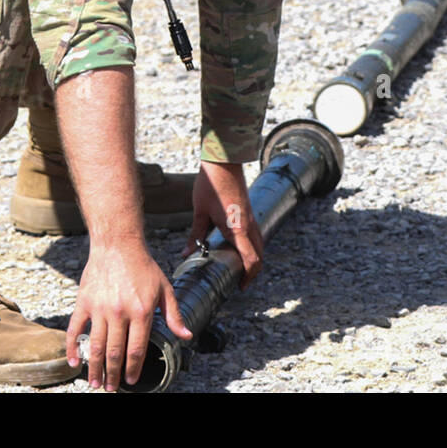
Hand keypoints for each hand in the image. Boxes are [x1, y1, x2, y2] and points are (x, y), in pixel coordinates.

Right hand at [65, 242, 190, 391]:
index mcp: (141, 311)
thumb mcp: (165, 289)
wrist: (118, 244)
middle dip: (114, 375)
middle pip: (115, 352)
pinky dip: (73, 348)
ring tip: (95, 383)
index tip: (132, 381)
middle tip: (112, 389)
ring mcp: (99, 308)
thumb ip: (174, 315)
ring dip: (94, 368)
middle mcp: (119, 312)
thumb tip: (186, 336)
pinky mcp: (84, 302)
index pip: (136, 349)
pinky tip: (74, 362)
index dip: (134, 369)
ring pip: (95, 346)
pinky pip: (75, 330)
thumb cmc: (143, 266)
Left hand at [183, 161, 264, 289]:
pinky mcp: (249, 211)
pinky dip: (253, 245)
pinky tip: (239, 246)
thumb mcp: (199, 212)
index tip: (240, 286)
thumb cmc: (211, 185)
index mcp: (237, 229)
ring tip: (241, 267)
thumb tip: (186, 254)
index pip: (251, 259)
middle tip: (241, 281)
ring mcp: (251, 217)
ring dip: (255, 258)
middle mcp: (248, 225)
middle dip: (253, 271)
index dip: (248, 276)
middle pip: (260, 254)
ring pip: (260, 244)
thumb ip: (195, 235)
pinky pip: (256, 234)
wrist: (224, 161)